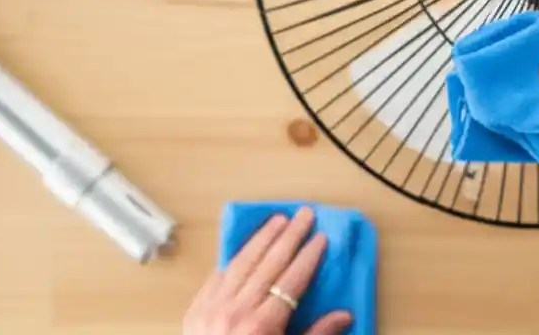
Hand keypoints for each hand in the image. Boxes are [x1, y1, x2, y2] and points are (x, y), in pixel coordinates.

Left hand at [184, 206, 352, 334]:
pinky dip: (232, 261)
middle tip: (305, 215)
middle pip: (268, 264)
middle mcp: (236, 311)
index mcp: (262, 325)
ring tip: (278, 220)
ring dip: (261, 239)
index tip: (321, 238)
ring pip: (241, 263)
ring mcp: (211, 309)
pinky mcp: (194, 312)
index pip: (291, 280)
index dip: (308, 257)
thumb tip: (344, 315)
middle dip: (289, 236)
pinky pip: (216, 278)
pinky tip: (244, 248)